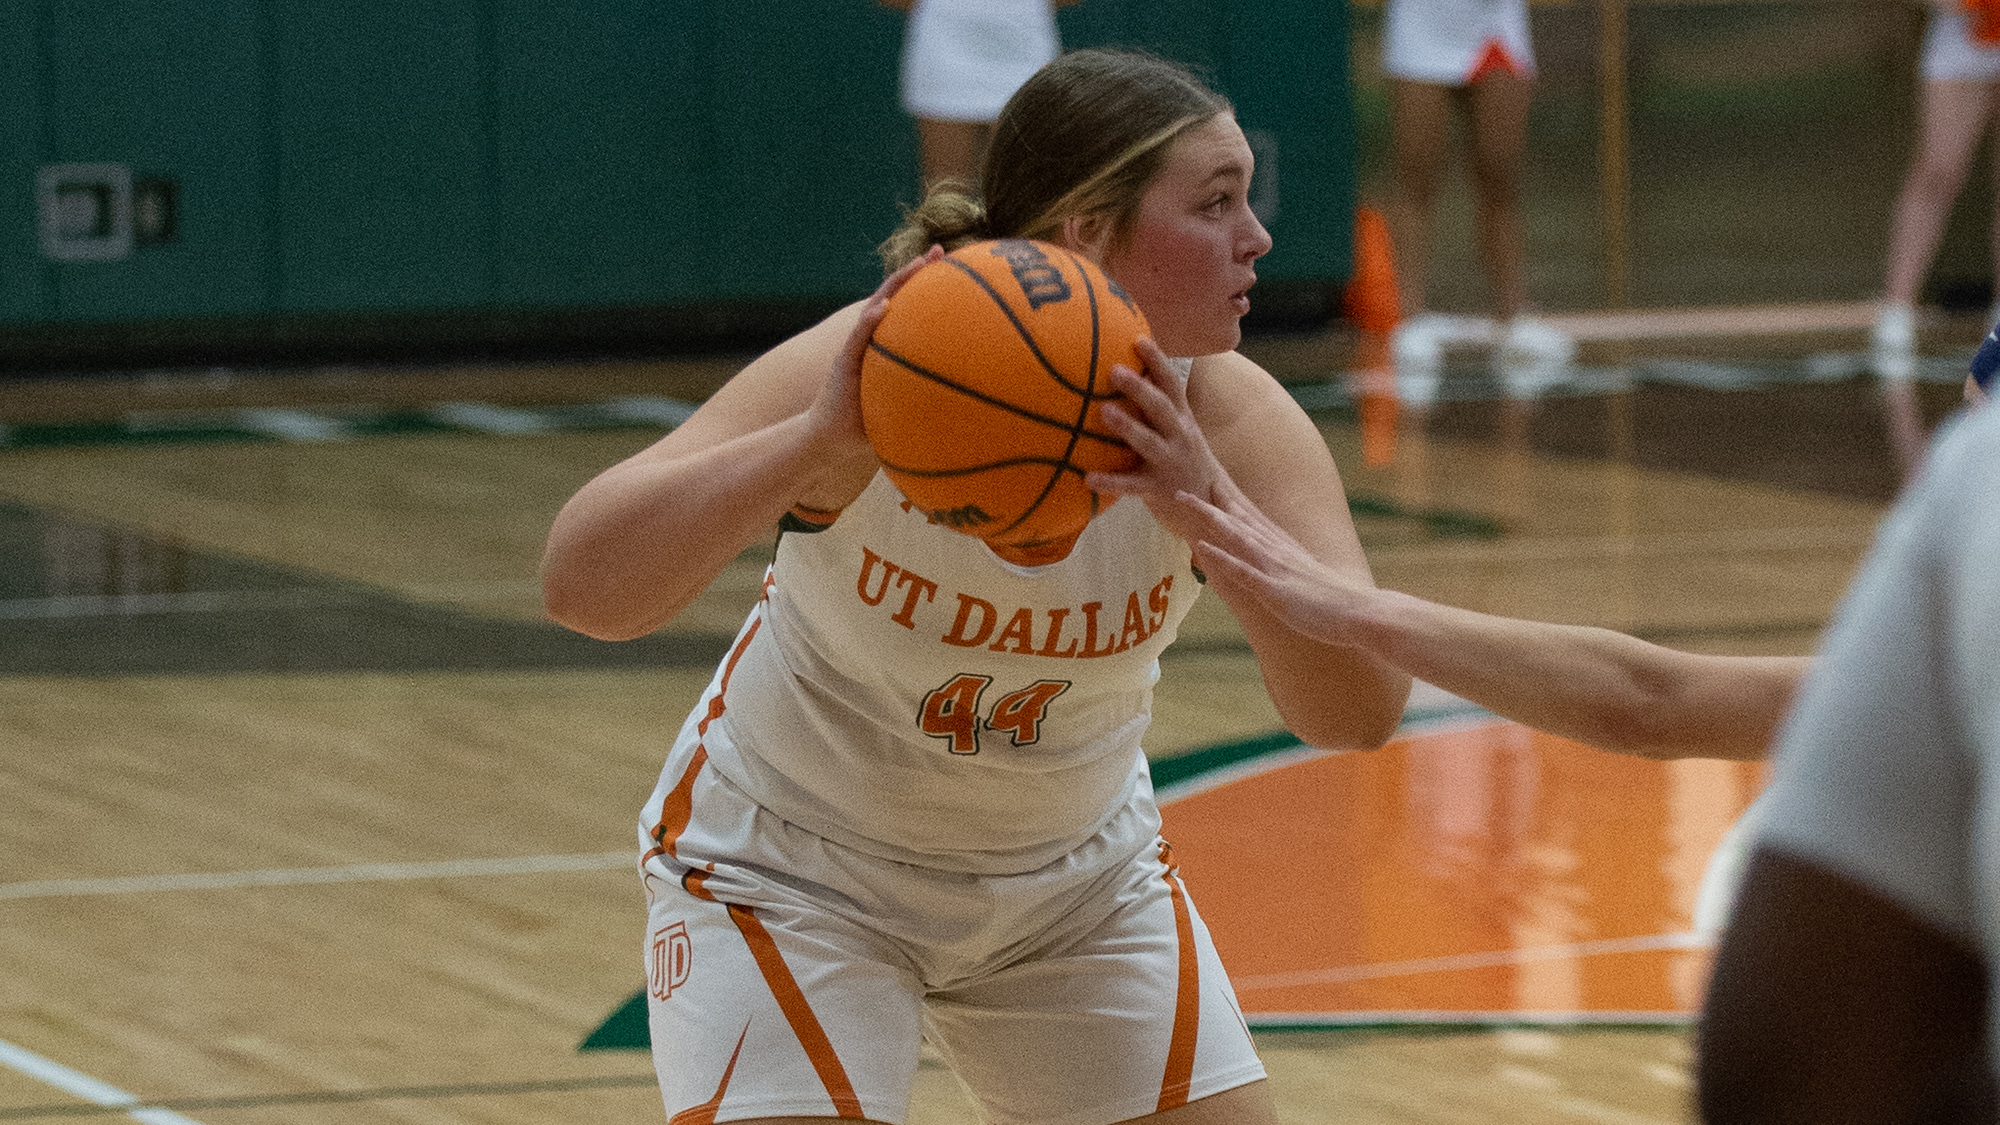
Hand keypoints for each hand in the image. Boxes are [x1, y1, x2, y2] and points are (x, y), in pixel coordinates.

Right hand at [797, 245, 942, 508]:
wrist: (829, 436)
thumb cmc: (867, 424)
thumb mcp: (903, 408)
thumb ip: (927, 401)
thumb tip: (971, 409)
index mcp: (886, 345)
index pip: (910, 309)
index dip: (929, 288)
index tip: (957, 268)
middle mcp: (872, 338)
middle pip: (895, 296)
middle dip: (916, 271)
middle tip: (940, 251)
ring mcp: (856, 346)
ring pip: (877, 306)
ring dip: (896, 284)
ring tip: (916, 266)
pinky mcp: (844, 361)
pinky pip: (858, 338)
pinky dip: (870, 321)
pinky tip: (883, 307)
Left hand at [1084, 339, 1247, 540]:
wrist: (1210, 503)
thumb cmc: (1182, 456)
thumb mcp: (1178, 427)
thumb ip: (1156, 404)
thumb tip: (1123, 368)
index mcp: (1182, 418)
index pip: (1171, 384)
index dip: (1157, 361)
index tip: (1139, 338)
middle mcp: (1180, 436)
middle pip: (1160, 408)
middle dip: (1139, 388)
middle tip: (1113, 370)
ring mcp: (1171, 463)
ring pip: (1149, 442)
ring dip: (1128, 427)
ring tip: (1104, 412)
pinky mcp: (1159, 489)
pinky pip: (1132, 485)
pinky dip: (1111, 482)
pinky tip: (1088, 478)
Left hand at [1177, 487, 1376, 647]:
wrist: (1364, 613)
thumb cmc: (1337, 601)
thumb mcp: (1306, 578)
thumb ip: (1286, 569)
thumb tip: (1276, 566)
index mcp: (1284, 548)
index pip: (1250, 518)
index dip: (1226, 500)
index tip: (1205, 483)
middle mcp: (1277, 551)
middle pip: (1238, 519)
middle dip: (1209, 502)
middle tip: (1180, 486)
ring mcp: (1276, 569)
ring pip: (1236, 536)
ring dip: (1209, 518)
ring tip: (1185, 501)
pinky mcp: (1276, 591)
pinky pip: (1243, 572)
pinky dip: (1221, 558)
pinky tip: (1202, 547)